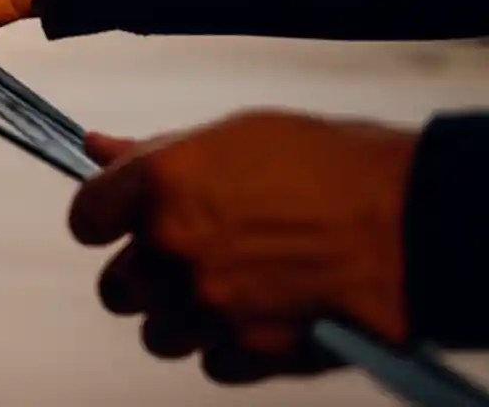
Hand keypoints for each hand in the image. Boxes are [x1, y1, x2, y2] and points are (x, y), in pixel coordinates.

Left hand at [68, 110, 415, 383]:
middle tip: (186, 255)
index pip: (85, 216)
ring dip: (182, 315)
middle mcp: (173, 247)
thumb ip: (154, 151)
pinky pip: (210, 363)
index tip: (117, 220)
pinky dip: (228, 345)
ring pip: (157, 332)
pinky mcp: (249, 350)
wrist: (414, 220)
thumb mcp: (234, 136)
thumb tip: (97, 149)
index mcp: (162, 184)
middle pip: (116, 286)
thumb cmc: (332, 165)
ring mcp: (208, 305)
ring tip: (231, 286)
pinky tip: (260, 313)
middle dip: (143, 274)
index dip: (101, 219)